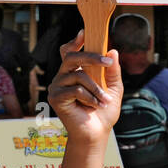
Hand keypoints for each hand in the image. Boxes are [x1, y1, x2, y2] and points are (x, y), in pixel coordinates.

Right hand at [48, 30, 122, 144]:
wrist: (96, 133)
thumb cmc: (102, 112)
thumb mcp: (113, 88)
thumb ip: (112, 71)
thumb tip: (113, 51)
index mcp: (74, 73)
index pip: (69, 52)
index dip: (75, 42)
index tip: (84, 33)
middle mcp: (62, 77)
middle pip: (71, 57)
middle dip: (91, 57)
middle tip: (107, 62)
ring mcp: (56, 87)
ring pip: (78, 75)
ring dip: (96, 87)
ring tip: (105, 100)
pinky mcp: (55, 98)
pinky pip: (75, 89)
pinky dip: (89, 97)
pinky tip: (94, 106)